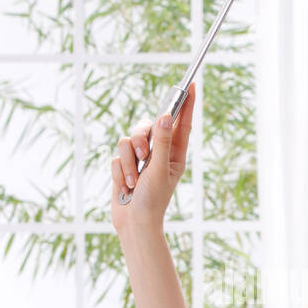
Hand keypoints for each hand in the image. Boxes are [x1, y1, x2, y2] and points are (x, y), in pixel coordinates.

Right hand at [110, 81, 196, 235]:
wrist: (134, 222)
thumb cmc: (153, 200)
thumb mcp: (159, 169)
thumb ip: (161, 142)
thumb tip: (165, 116)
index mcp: (174, 153)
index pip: (180, 123)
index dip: (185, 104)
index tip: (190, 85)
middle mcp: (157, 152)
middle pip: (148, 126)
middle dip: (141, 139)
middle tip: (144, 156)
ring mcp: (140, 158)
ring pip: (127, 140)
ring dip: (129, 163)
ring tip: (135, 182)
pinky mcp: (124, 165)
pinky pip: (117, 156)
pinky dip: (120, 172)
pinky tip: (127, 188)